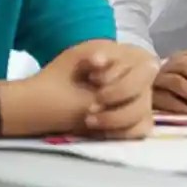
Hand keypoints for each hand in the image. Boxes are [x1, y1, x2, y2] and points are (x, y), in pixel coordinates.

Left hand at [1, 42, 152, 138]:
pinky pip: (141, 129)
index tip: (93, 77)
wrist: (39, 105)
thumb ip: (98, 54)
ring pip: (144, 112)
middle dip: (118, 97)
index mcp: (128, 57)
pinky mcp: (130, 122)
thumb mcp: (77, 57)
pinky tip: (101, 131)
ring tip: (89, 119)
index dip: (121, 74)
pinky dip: (122, 132)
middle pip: (147, 90)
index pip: (145, 65)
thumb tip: (102, 62)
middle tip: (92, 104)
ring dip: (116, 118)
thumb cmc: (61, 77)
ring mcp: (136, 102)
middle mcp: (138, 79)